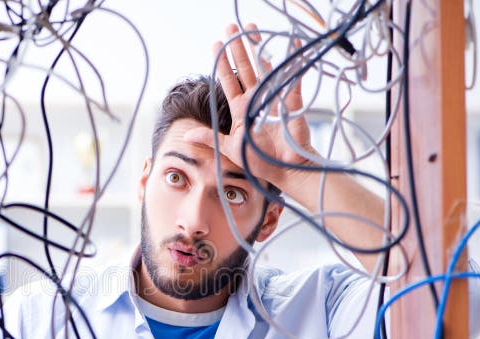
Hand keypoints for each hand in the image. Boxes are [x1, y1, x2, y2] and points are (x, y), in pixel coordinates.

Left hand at [184, 23, 315, 193]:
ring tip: (252, 28)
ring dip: (258, 48)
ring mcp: (273, 99)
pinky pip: (291, 79)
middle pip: (245, 68)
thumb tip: (187, 135)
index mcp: (241, 109)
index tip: (215, 45)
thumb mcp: (230, 149)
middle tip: (231, 27)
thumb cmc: (259, 161)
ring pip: (264, 68)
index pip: (229, 81)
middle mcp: (256, 100)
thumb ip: (210, 138)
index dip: (222, 63)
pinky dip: (293, 62)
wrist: (284, 170)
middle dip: (238, 47)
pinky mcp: (290, 103)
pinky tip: (292, 46)